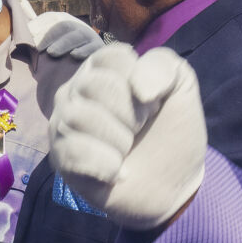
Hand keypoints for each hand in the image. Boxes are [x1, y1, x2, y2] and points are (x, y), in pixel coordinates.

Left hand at [27, 11, 104, 59]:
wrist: (89, 55)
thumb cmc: (61, 44)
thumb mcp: (48, 31)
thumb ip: (32, 18)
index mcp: (63, 20)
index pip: (50, 19)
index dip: (38, 27)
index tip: (25, 38)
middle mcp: (76, 24)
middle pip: (62, 26)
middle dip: (48, 37)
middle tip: (36, 49)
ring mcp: (88, 35)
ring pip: (77, 36)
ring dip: (63, 44)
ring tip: (51, 53)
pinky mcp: (98, 47)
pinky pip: (92, 47)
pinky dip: (84, 51)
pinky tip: (74, 55)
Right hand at [50, 42, 205, 229]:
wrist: (173, 185)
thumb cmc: (171, 133)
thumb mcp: (180, 88)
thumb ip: (162, 66)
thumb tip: (138, 89)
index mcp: (103, 69)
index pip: (111, 57)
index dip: (138, 81)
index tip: (151, 102)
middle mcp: (77, 92)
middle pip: (92, 85)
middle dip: (128, 112)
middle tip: (138, 129)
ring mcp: (64, 124)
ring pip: (78, 117)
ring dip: (118, 140)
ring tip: (127, 151)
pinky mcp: (61, 158)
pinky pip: (74, 151)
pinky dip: (106, 165)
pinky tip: (117, 172)